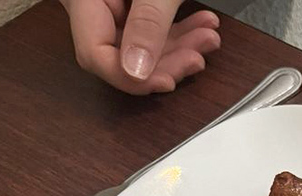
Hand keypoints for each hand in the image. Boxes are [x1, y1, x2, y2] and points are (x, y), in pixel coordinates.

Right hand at [60, 0, 220, 94]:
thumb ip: (148, 23)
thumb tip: (136, 71)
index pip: (94, 53)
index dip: (129, 76)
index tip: (163, 82)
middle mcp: (93, 0)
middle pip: (122, 55)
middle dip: (166, 62)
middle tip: (195, 59)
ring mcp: (115, 2)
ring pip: (143, 47)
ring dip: (181, 48)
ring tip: (207, 38)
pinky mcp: (135, 1)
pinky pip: (154, 29)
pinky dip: (181, 33)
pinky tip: (203, 28)